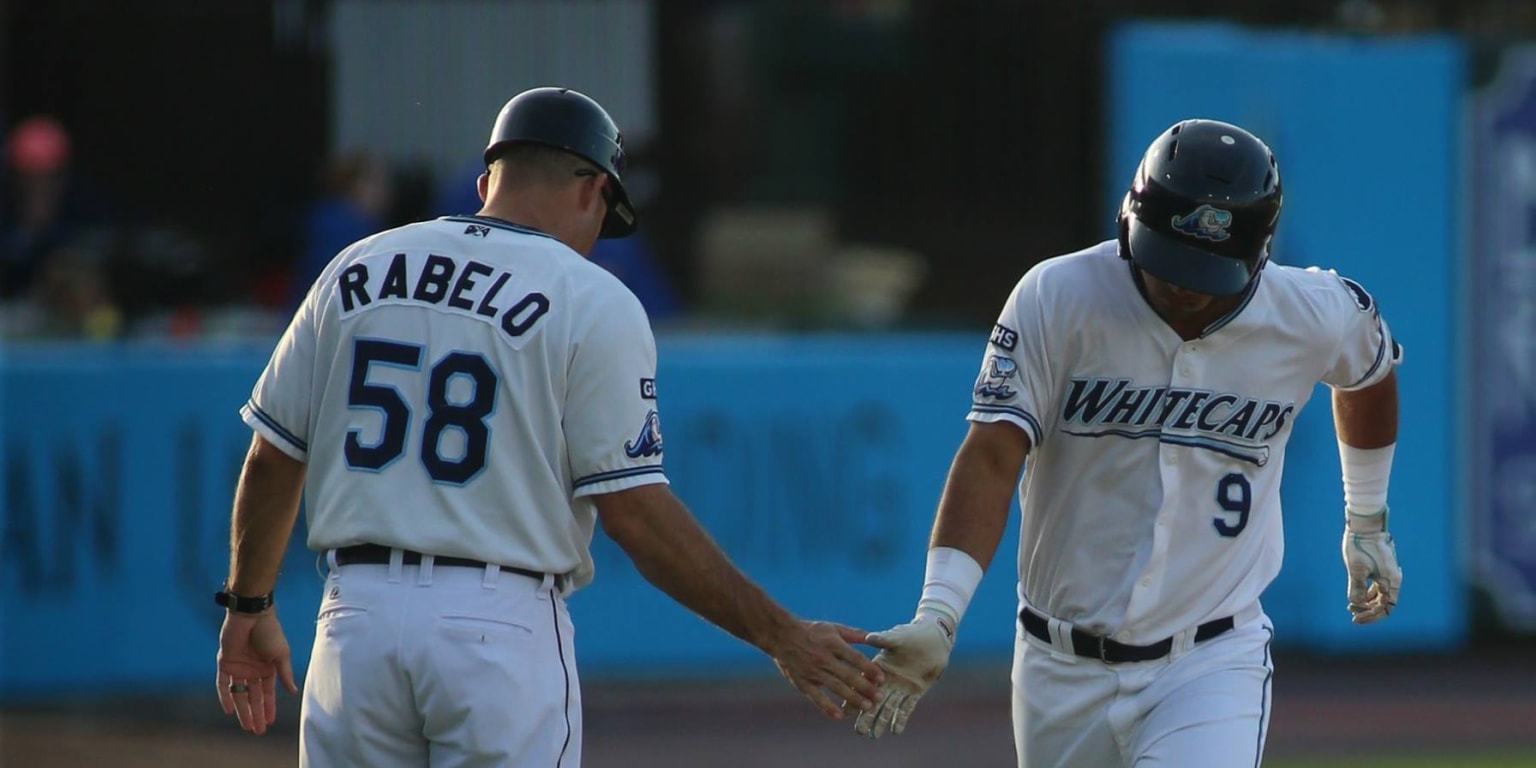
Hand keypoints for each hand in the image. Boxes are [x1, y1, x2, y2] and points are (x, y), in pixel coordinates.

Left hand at [216, 610, 299, 733]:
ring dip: (242, 710)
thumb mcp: (281, 655)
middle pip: (253, 697)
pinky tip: (228, 710)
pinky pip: (222, 683)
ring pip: (239, 693)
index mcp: (268, 668)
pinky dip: (225, 696)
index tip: (270, 722)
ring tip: (246, 726)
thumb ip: (285, 674)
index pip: (268, 693)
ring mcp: (238, 667)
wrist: (251, 615)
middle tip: (258, 730)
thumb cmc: (270, 632)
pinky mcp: (225, 662)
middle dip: (256, 713)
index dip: (269, 707)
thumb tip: (293, 691)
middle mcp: (253, 670)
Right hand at [770, 620, 884, 719]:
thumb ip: (853, 634)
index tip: (882, 679)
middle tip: (880, 697)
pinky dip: (827, 707)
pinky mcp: (802, 682)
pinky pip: (816, 697)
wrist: (780, 635)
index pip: (856, 658)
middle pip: (849, 676)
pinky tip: (839, 716)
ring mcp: (813, 672)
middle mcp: (824, 658)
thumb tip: (872, 637)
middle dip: (866, 688)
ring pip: (837, 688)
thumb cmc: (810, 630)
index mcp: (833, 644)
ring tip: (867, 707)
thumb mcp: (832, 627)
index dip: (869, 669)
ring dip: (853, 698)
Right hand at [855, 606, 954, 738]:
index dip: (855, 696)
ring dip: (881, 721)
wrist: (933, 638)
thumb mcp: (897, 637)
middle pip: (874, 700)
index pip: (864, 683)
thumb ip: (883, 639)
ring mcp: (902, 687)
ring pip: (889, 707)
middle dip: (866, 715)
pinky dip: (901, 719)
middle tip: (858, 730)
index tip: (845, 710)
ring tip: (872, 735)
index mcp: (880, 667)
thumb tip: (868, 637)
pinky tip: (896, 731)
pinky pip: (907, 708)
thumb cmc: (912, 634)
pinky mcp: (916, 692)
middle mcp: (888, 680)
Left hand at [1342, 507, 1401, 623]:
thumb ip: (1356, 588)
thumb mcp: (1356, 569)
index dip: (1372, 615)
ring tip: (1351, 608)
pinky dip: (1367, 593)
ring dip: (1367, 603)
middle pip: (1383, 603)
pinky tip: (1355, 597)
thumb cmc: (1361, 546)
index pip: (1385, 607)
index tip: (1356, 618)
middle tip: (1352, 614)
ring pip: (1379, 595)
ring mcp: (1387, 574)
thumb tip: (1355, 604)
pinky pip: (1376, 586)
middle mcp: (1392, 578)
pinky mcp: (1380, 569)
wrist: (1364, 526)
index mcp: (1391, 580)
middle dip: (1368, 611)